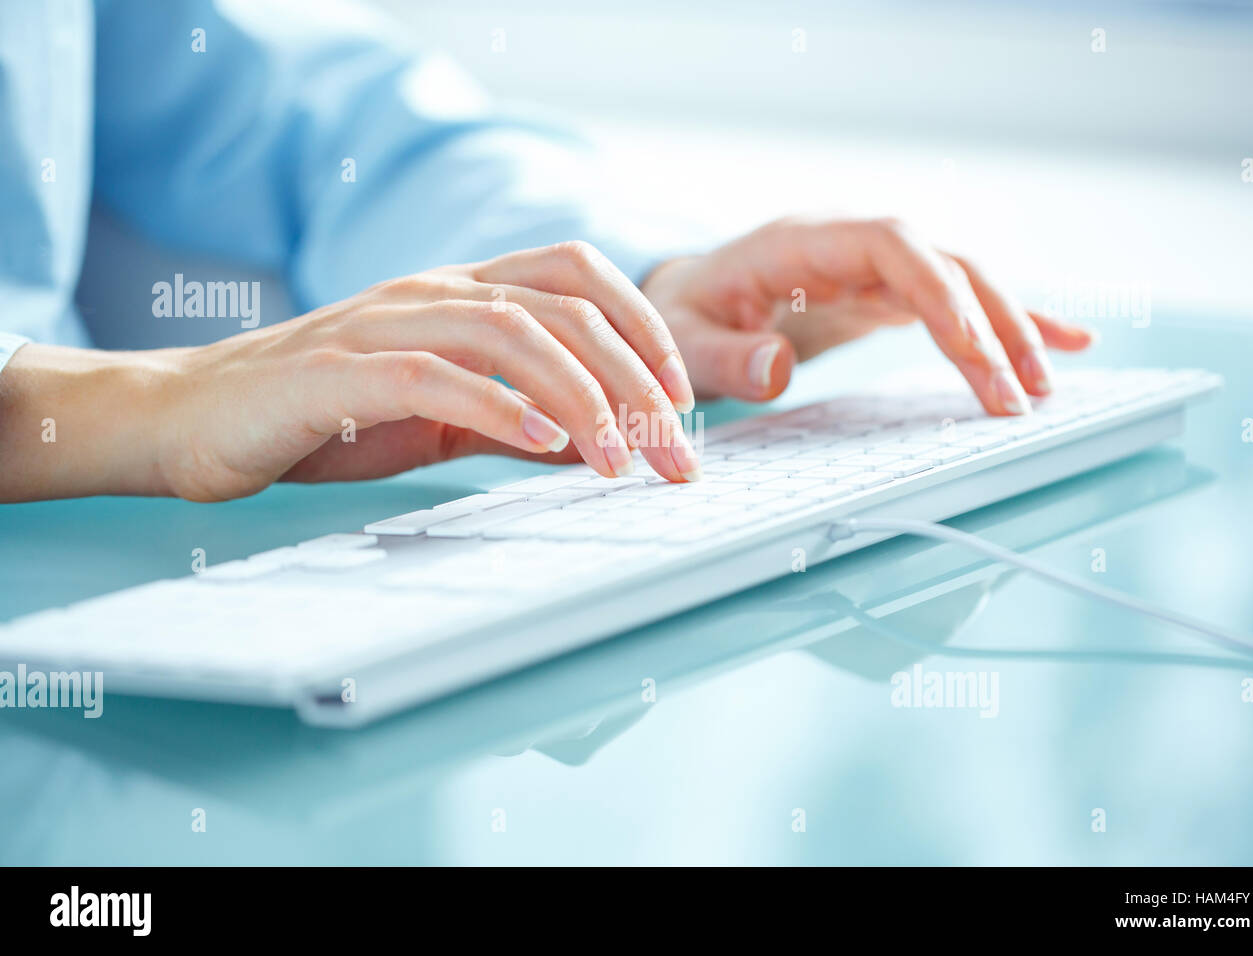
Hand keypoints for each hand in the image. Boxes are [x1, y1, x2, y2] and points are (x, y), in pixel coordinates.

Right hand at [0, 242, 700, 502]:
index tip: (682, 395)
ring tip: (619, 461)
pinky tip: (545, 448)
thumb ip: (510, 417)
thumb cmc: (323, 416)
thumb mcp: (438, 415)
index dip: (642, 324)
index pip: (577, 273)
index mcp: (462, 291)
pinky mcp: (340, 369)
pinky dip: (500, 410)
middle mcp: (433, 291)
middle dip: (636, 380)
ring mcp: (386, 323)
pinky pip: (436, 377)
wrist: (195, 416)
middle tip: (675, 455)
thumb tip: (595, 444)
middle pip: (564, 307)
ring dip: (582, 398)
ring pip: (512, 333)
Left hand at [641, 217, 1094, 412]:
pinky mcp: (887, 295)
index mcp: (804, 241)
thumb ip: (727, 356)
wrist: (686, 297)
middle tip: (1021, 395)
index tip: (974, 352)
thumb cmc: (684, 315)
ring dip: (1010, 328)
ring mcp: (874, 269)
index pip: (894, 247)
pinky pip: (958, 301)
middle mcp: (851, 245)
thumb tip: (774, 369)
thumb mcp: (686, 338)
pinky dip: (1008, 322)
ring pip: (963, 283)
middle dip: (991, 324)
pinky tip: (1065, 342)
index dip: (941, 294)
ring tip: (1047, 386)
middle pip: (945, 265)